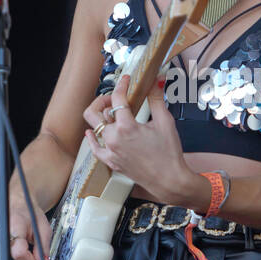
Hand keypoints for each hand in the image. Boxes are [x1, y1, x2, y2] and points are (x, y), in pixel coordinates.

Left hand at [83, 73, 189, 199]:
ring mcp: (110, 151)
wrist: (169, 179)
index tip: (126, 80)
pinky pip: (95, 148)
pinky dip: (92, 139)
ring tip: (111, 114)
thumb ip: (157, 99)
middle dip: (102, 100)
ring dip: (101, 118)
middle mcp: (114, 138)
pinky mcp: (111, 161)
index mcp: (127, 126)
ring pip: (95, 128)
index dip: (121, 85)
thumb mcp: (165, 122)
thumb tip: (157, 81)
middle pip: (94, 112)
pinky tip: (91, 133)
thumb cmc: (169, 154)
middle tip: (113, 97)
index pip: (117, 98)